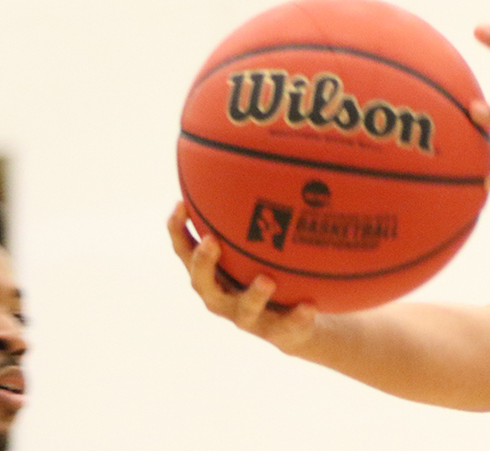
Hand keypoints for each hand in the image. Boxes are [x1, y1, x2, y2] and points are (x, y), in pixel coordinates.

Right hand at [167, 202, 321, 353]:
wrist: (307, 320)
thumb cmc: (281, 269)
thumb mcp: (270, 241)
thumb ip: (263, 211)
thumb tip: (267, 157)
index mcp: (216, 274)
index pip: (186, 251)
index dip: (178, 231)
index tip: (180, 205)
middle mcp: (226, 296)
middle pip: (202, 284)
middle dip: (203, 264)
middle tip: (211, 243)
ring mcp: (251, 318)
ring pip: (244, 311)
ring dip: (252, 295)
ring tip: (266, 280)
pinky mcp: (280, 333)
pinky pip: (289, 326)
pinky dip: (298, 316)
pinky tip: (310, 305)